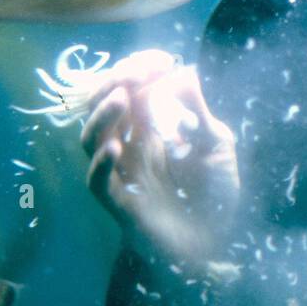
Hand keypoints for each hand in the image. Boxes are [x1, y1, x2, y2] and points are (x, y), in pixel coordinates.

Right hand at [81, 50, 239, 270]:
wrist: (213, 246)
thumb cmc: (212, 195)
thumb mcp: (215, 146)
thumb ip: (199, 112)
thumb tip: (186, 72)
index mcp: (149, 130)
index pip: (129, 89)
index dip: (139, 70)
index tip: (163, 60)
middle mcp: (130, 148)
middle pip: (101, 108)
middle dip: (114, 84)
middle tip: (138, 73)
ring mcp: (122, 175)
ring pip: (91, 140)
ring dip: (102, 116)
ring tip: (124, 99)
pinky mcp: (121, 204)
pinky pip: (97, 183)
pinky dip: (101, 163)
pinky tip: (117, 147)